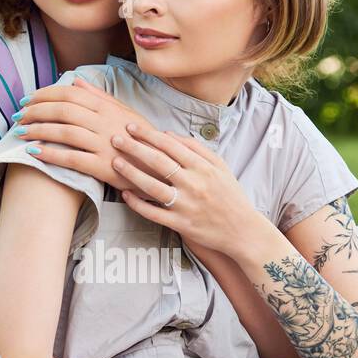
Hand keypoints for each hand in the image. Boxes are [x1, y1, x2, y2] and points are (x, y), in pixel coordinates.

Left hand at [13, 77, 160, 188]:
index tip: (27, 100)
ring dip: (38, 131)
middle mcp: (104, 122)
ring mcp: (104, 144)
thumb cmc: (142, 139)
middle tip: (18, 117)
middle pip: (62, 110)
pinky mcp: (103, 167)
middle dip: (35, 112)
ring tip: (20, 133)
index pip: (69, 93)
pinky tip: (34, 152)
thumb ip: (100, 96)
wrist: (162, 167)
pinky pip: (72, 158)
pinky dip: (50, 154)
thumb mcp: (125, 112)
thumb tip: (77, 80)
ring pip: (64, 132)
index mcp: (107, 107)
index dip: (44, 95)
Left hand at [109, 119, 259, 254]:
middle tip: (115, 139)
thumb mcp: (220, 166)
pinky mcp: (181, 225)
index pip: (171, 146)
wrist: (242, 230)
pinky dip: (138, 204)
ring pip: (152, 186)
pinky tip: (125, 195)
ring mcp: (186, 205)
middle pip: (158, 162)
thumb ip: (197, 148)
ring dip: (131, 173)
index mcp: (203, 168)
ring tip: (115, 162)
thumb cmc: (230, 196)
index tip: (131, 127)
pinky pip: (153, 213)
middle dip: (134, 148)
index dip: (149, 135)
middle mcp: (194, 184)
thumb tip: (169, 135)